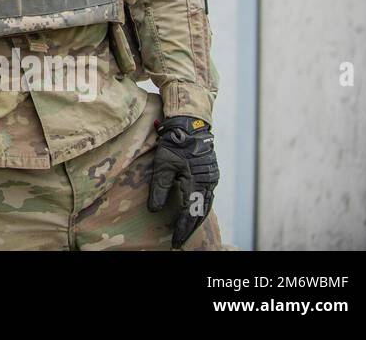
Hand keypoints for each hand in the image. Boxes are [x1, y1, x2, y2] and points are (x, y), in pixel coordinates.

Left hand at [148, 115, 219, 247]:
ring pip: (205, 206)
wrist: (190, 124)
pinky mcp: (210, 174)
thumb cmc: (174, 142)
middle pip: (200, 212)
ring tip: (185, 232)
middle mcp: (208, 183)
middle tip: (179, 242)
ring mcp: (212, 178)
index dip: (183, 228)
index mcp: (197, 182)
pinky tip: (193, 213)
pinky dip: (199, 208)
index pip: (191, 213)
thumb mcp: (163, 164)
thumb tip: (154, 210)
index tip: (176, 241)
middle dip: (190, 228)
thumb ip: (159, 188)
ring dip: (196, 219)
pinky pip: (206, 196)